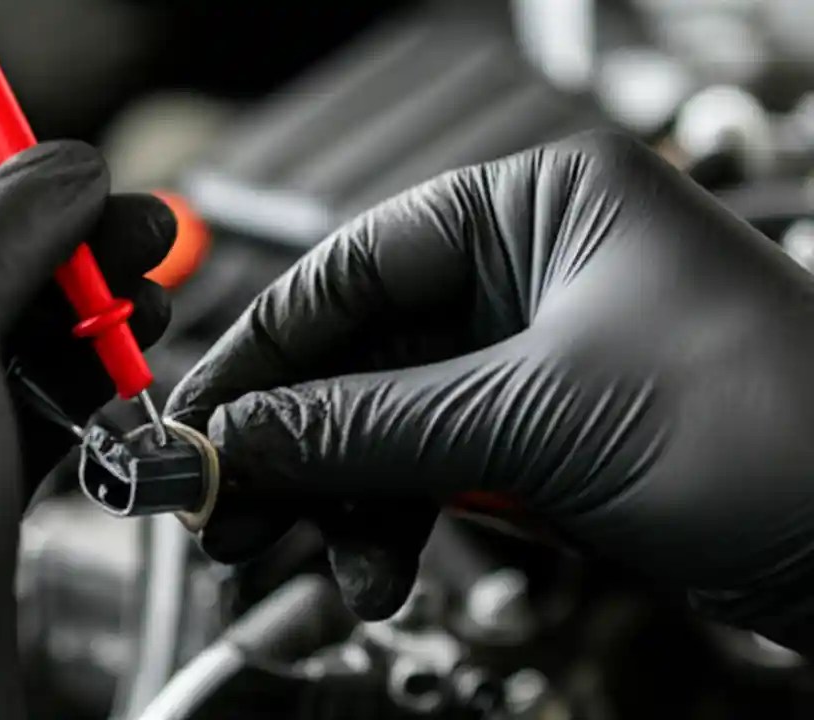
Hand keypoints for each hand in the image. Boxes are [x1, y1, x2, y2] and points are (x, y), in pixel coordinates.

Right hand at [166, 131, 813, 653]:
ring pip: (391, 422)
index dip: (263, 350)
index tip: (201, 419)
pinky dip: (397, 522)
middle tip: (231, 507)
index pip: (351, 266)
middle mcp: (535, 270)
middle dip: (293, 442)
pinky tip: (376, 569)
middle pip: (362, 353)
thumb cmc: (779, 428)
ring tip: (313, 563)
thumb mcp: (535, 414)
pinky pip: (438, 468)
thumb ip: (364, 423)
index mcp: (539, 206)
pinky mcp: (555, 433)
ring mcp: (543, 357)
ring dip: (342, 498)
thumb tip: (240, 432)